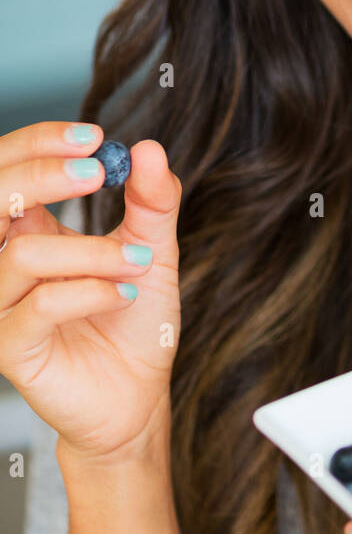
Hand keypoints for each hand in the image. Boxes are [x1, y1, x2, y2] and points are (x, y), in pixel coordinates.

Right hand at [0, 121, 182, 465]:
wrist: (138, 396)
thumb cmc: (134, 322)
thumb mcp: (154, 250)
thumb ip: (152, 201)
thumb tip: (149, 149)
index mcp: (28, 231)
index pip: (8, 171)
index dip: (39, 144)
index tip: (94, 138)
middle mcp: (4, 264)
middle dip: (41, 175)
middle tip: (98, 172)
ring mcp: (0, 307)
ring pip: (22, 256)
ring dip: (91, 252)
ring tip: (139, 264)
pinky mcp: (8, 348)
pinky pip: (38, 306)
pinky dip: (91, 291)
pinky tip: (126, 294)